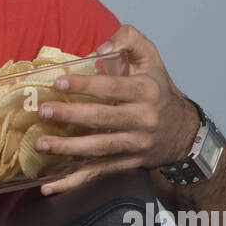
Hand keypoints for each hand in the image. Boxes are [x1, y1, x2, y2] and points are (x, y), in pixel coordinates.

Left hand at [33, 24, 198, 195]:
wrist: (184, 132)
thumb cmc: (158, 89)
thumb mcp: (150, 57)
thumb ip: (127, 39)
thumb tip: (99, 49)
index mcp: (146, 91)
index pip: (113, 87)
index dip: (86, 85)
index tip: (59, 83)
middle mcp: (143, 119)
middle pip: (103, 119)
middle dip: (71, 116)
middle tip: (44, 112)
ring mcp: (135, 144)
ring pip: (99, 148)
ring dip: (68, 149)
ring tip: (41, 144)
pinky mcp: (128, 163)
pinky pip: (99, 172)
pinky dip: (74, 181)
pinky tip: (50, 186)